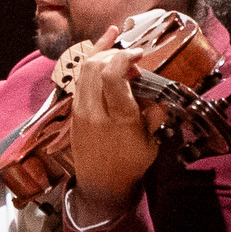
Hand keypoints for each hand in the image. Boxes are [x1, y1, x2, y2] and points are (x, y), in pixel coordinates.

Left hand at [62, 37, 164, 214]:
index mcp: (118, 118)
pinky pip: (78, 81)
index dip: (125, 57)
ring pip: (83, 71)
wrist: (100, 183)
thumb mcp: (151, 141)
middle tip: (132, 58)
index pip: (112, 76)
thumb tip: (157, 93)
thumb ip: (155, 114)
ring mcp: (79, 110)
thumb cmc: (130, 163)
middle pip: (95, 67)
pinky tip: (100, 53)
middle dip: (114, 53)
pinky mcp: (73, 111)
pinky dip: (89, 65)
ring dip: (100, 54)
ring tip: (116, 47)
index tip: (140, 54)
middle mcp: (94, 111)